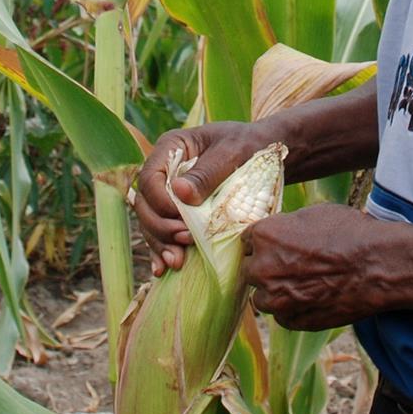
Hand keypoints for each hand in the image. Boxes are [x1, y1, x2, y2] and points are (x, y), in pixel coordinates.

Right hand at [132, 121, 274, 273]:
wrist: (267, 152)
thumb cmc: (251, 144)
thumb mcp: (232, 152)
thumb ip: (207, 173)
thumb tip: (179, 193)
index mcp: (171, 148)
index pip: (149, 178)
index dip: (160, 202)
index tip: (182, 218)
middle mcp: (164, 170)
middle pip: (145, 204)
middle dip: (160, 227)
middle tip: (185, 241)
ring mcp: (170, 192)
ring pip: (151, 221)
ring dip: (160, 243)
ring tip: (176, 261)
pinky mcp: (180, 211)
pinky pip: (163, 231)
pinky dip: (161, 250)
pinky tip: (162, 268)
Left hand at [242, 204, 399, 330]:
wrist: (377, 266)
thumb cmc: (350, 234)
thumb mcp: (313, 214)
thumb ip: (286, 226)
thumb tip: (279, 233)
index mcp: (263, 235)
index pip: (246, 241)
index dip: (262, 244)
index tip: (274, 246)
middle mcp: (262, 268)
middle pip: (249, 270)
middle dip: (265, 268)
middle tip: (289, 266)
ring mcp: (276, 299)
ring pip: (262, 298)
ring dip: (275, 293)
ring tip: (302, 284)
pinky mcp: (293, 321)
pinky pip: (282, 317)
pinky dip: (292, 310)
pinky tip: (312, 299)